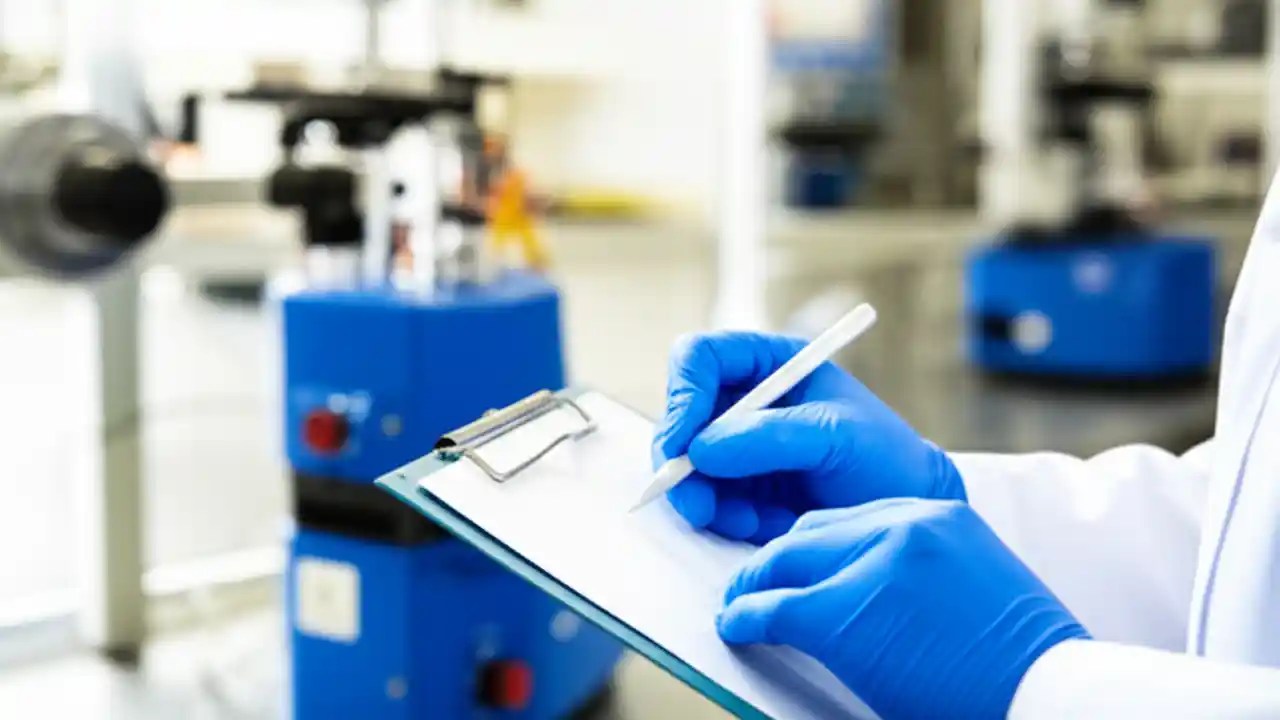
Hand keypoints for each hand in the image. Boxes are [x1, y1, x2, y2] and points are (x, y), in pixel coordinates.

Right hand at [653, 332, 963, 543]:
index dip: (683, 394)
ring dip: (706, 500)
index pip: (700, 359)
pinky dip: (724, 520)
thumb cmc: (886, 460)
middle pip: (680, 416)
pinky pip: (704, 501)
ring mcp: (737, 446)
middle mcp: (745, 401)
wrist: (904, 515)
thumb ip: (770, 437)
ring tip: (753, 521)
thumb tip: (701, 448)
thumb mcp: (837, 437)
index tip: (683, 443)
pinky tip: (764, 527)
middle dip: (682, 464)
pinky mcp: (738, 489)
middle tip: (698, 503)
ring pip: (685, 466)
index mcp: (770, 364)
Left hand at [718, 500, 1088, 719]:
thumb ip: (919, 574)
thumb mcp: (975, 592)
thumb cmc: (1019, 666)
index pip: (851, 517)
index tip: (792, 563)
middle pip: (811, 532)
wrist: (1053, 699)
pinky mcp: (844, 614)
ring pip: (786, 562)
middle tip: (751, 584)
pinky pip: (775, 609)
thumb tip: (867, 595)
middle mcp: (906, 525)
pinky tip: (734, 627)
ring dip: (754, 585)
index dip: (812, 545)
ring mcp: (874, 565)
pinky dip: (745, 617)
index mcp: (941, 514)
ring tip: (737, 603)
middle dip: (777, 562)